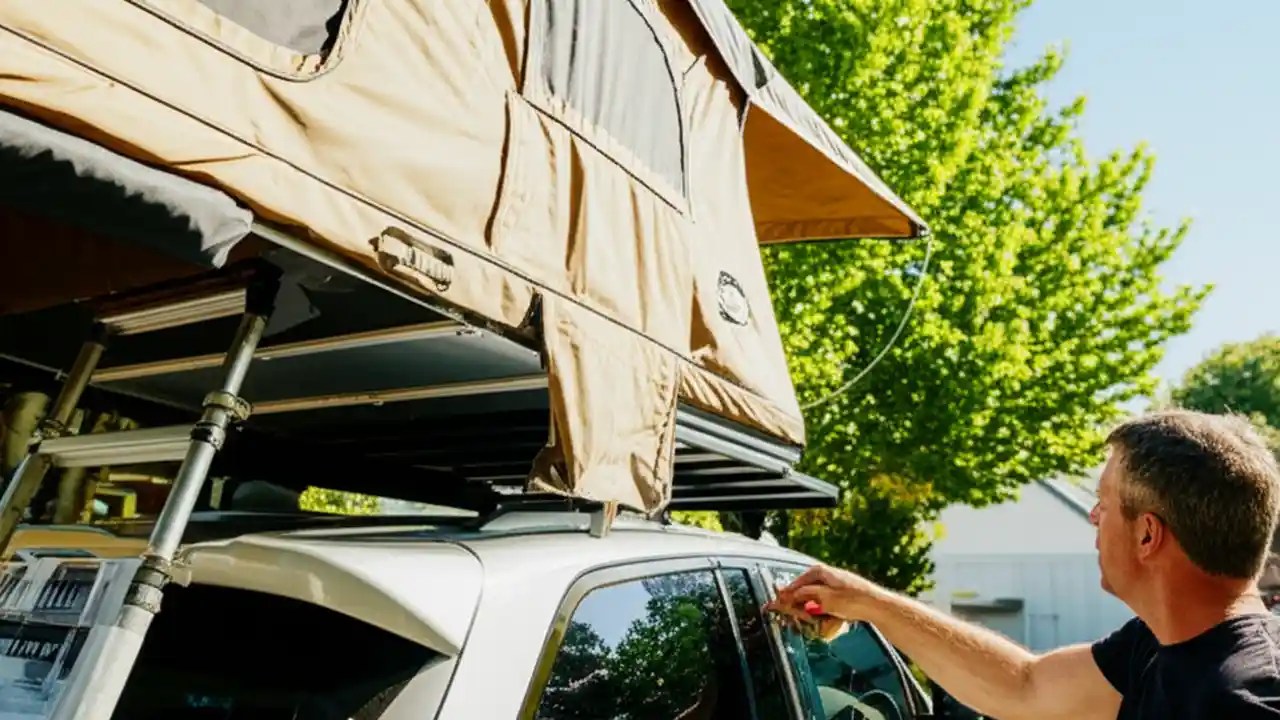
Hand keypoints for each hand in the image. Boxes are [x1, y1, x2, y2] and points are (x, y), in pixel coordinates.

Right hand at [766, 564, 882, 623]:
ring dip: (811, 605)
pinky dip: (822, 607)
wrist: (878, 605)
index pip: (799, 581)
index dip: (788, 592)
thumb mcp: (825, 599)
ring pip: (817, 594)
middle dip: (799, 599)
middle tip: (791, 610)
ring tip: (806, 616)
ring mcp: (838, 583)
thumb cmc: (852, 600)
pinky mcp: (846, 593)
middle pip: (808, 587)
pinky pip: (827, 599)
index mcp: (821, 572)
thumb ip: (807, 595)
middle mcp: (829, 574)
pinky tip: (823, 616)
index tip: (780, 601)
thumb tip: (793, 594)